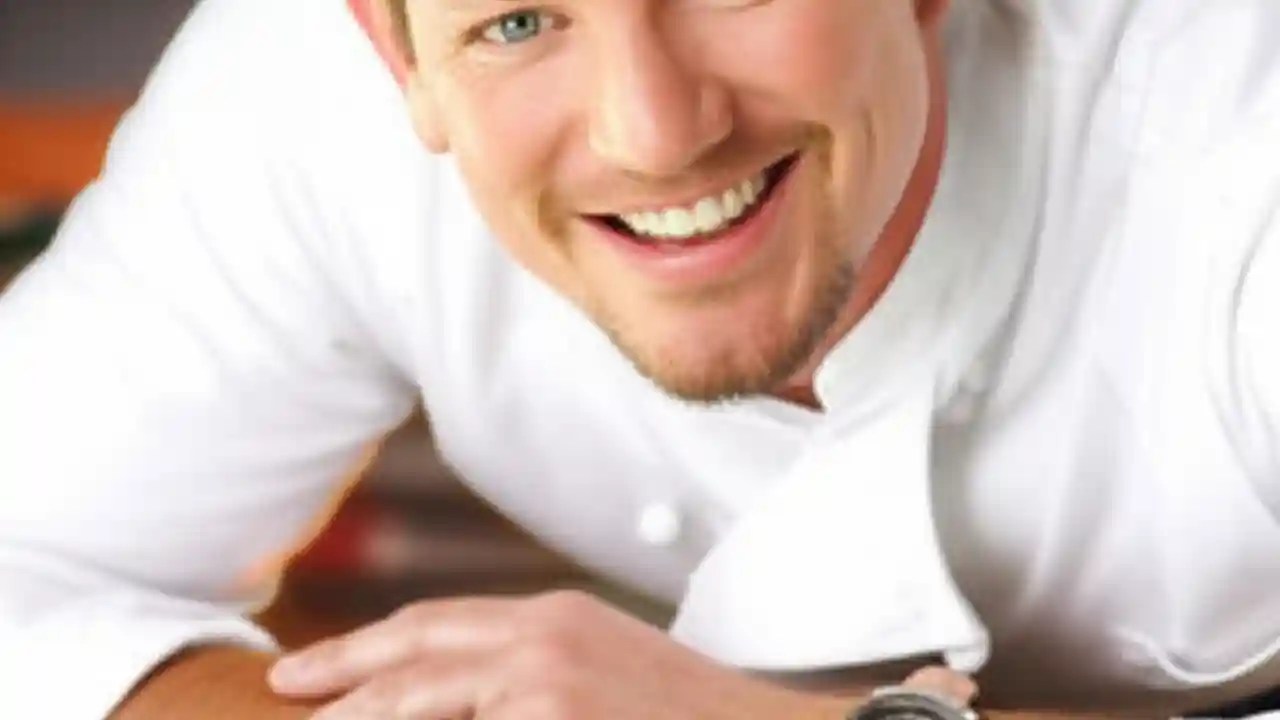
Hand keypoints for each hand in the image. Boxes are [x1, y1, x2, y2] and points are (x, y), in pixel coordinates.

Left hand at [269, 590, 856, 718]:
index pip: (438, 625)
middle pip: (416, 645)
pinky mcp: (555, 708)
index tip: (318, 668)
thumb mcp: (604, 679)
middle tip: (286, 685)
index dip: (373, 647)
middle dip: (343, 669)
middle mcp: (543, 631)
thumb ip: (538, 683)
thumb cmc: (688, 718)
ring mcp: (548, 671)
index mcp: (553, 617)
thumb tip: (479, 704)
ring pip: (426, 690)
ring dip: (366, 713)